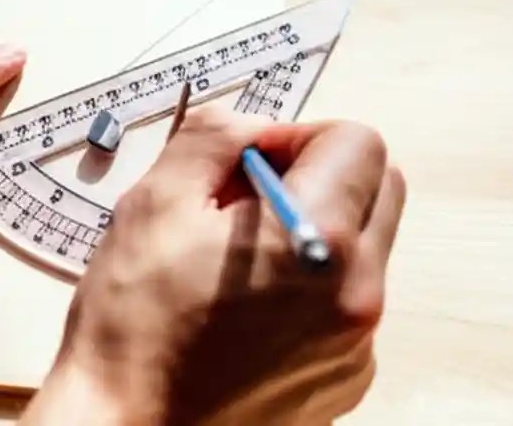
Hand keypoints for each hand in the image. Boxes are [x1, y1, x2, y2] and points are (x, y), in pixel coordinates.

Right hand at [21, 105, 405, 425]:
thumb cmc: (132, 323)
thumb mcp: (155, 201)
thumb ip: (218, 136)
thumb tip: (257, 132)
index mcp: (319, 241)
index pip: (359, 141)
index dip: (300, 136)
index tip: (252, 164)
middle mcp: (359, 294)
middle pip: (380, 189)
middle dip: (322, 176)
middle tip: (248, 203)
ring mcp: (358, 345)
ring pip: (365, 249)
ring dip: (316, 234)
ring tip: (239, 267)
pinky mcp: (346, 381)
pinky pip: (348, 306)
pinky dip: (312, 291)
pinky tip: (249, 315)